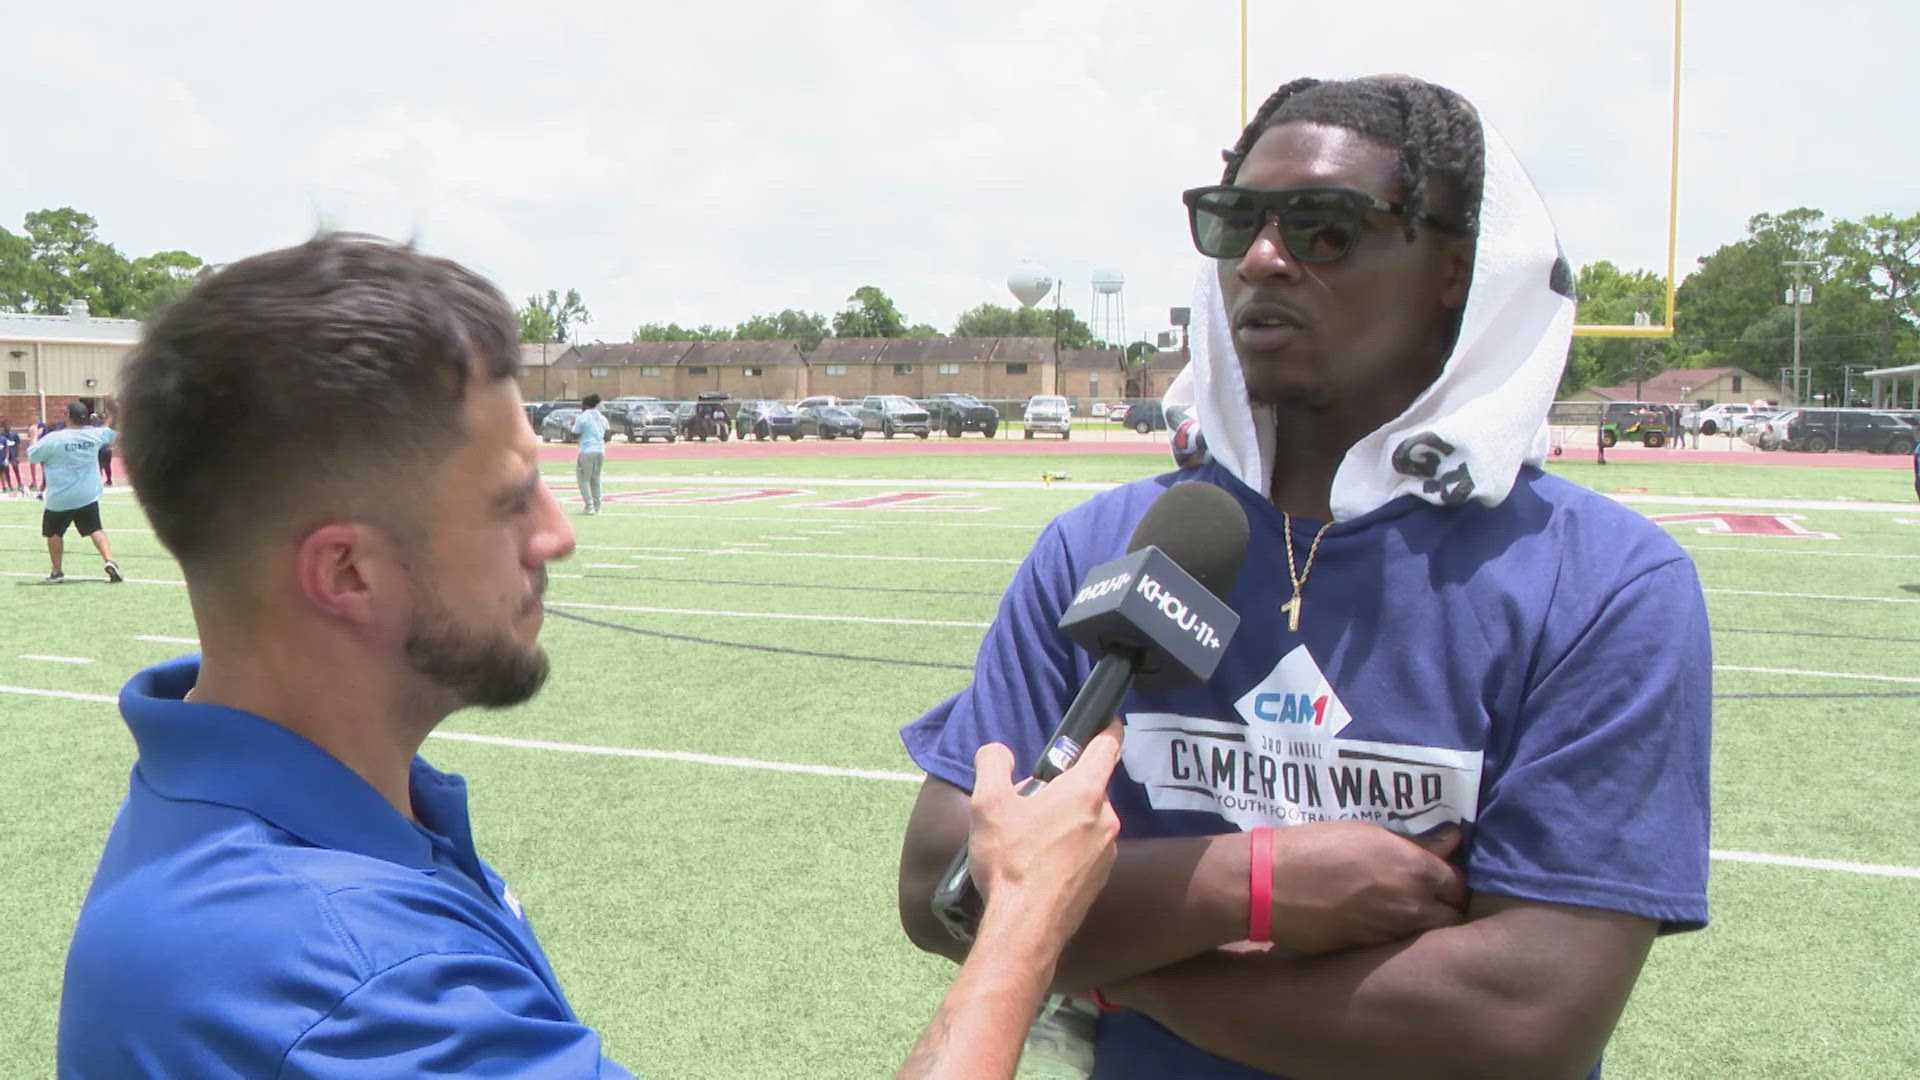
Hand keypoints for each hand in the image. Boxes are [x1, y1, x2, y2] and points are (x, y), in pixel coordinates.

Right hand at [966, 723, 1122, 946]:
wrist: (1025, 926)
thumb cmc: (1010, 859)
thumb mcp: (987, 803)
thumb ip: (992, 765)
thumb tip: (997, 751)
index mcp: (1085, 791)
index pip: (1108, 745)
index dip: (1108, 728)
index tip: (1106, 721)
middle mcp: (1106, 818)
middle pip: (1090, 788)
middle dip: (1064, 789)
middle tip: (1030, 804)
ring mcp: (1108, 852)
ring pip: (1088, 822)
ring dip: (1066, 822)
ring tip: (1030, 841)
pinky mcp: (1101, 881)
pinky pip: (1087, 851)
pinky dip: (1068, 851)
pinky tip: (1040, 867)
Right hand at [1265, 821, 1466, 954]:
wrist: (1269, 886)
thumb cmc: (1316, 847)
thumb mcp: (1367, 833)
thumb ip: (1414, 844)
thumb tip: (1453, 840)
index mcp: (1416, 869)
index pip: (1459, 882)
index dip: (1449, 880)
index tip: (1437, 876)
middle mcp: (1412, 906)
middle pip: (1453, 916)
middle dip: (1445, 908)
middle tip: (1426, 897)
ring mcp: (1392, 934)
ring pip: (1427, 935)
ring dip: (1422, 924)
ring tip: (1399, 910)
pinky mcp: (1370, 953)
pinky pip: (1397, 945)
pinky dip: (1395, 937)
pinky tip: (1374, 922)